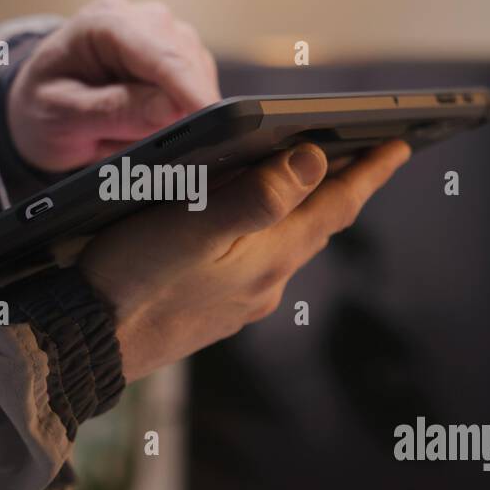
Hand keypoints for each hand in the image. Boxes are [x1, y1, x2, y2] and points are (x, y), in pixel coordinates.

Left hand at [7, 0, 219, 171]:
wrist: (39, 106)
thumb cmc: (43, 108)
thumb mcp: (62, 117)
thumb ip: (113, 111)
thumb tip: (170, 110)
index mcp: (103, 22)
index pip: (160, 54)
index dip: (190, 89)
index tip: (212, 120)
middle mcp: (139, 17)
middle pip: (186, 62)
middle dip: (181, 109)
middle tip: (145, 149)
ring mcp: (162, 34)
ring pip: (197, 76)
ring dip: (177, 114)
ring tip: (127, 135)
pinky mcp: (177, 55)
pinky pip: (196, 87)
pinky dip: (181, 113)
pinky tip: (148, 126)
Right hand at [78, 139, 411, 380]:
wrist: (88, 345)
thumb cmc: (134, 278)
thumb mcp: (194, 224)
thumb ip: (257, 195)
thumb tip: (315, 160)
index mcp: (270, 256)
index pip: (337, 205)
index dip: (370, 171)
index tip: (401, 144)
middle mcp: (265, 283)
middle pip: (317, 225)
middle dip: (341, 188)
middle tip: (366, 156)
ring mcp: (240, 302)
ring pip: (286, 245)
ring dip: (303, 211)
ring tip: (311, 184)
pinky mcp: (212, 311)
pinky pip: (254, 263)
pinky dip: (265, 234)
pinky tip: (246, 230)